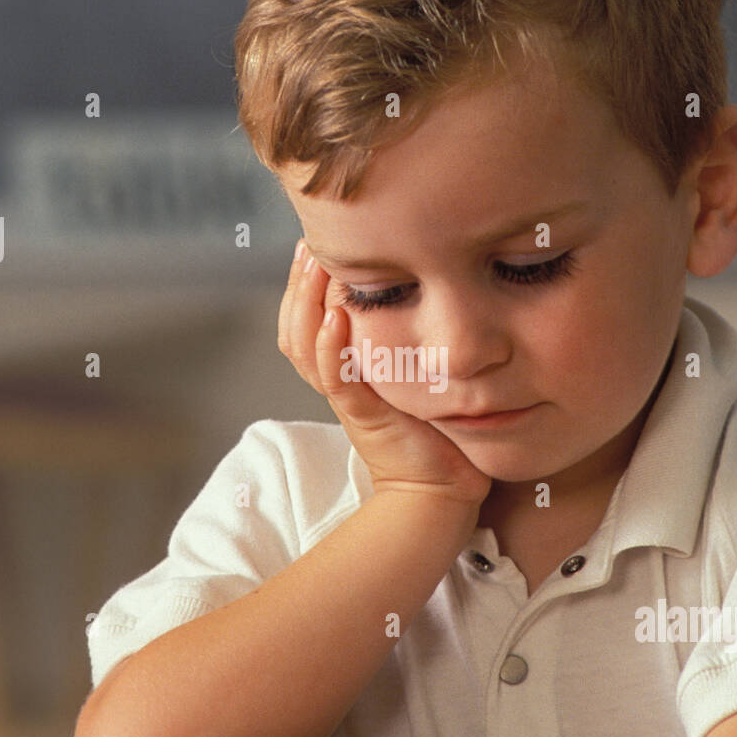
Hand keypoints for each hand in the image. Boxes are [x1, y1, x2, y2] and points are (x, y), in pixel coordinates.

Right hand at [277, 241, 490, 505]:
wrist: (442, 490)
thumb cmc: (434, 431)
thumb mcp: (412, 373)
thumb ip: (402, 340)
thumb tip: (412, 290)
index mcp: (343, 374)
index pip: (302, 324)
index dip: (299, 287)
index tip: (310, 247)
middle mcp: (338, 386)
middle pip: (294, 331)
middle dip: (297, 286)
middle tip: (306, 246)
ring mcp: (349, 402)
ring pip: (306, 350)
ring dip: (308, 305)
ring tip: (315, 266)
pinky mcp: (367, 418)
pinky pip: (337, 380)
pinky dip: (331, 348)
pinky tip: (335, 316)